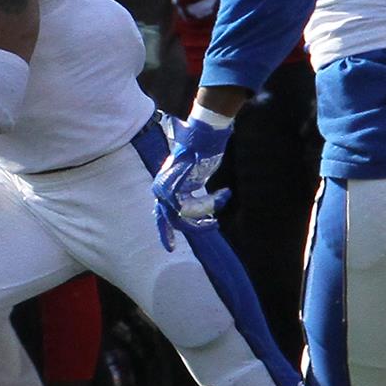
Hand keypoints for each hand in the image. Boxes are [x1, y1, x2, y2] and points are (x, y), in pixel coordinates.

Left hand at [150, 114, 232, 251]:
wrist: (202, 137)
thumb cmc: (200, 152)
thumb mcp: (192, 176)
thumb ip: (189, 191)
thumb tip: (196, 206)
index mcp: (163, 186)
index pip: (161, 214)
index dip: (165, 231)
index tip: (171, 248)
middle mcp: (160, 189)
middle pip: (172, 220)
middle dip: (188, 228)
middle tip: (206, 229)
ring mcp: (166, 190)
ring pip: (187, 215)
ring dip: (208, 208)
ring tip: (223, 196)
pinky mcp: (175, 189)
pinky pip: (192, 207)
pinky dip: (211, 203)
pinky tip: (224, 193)